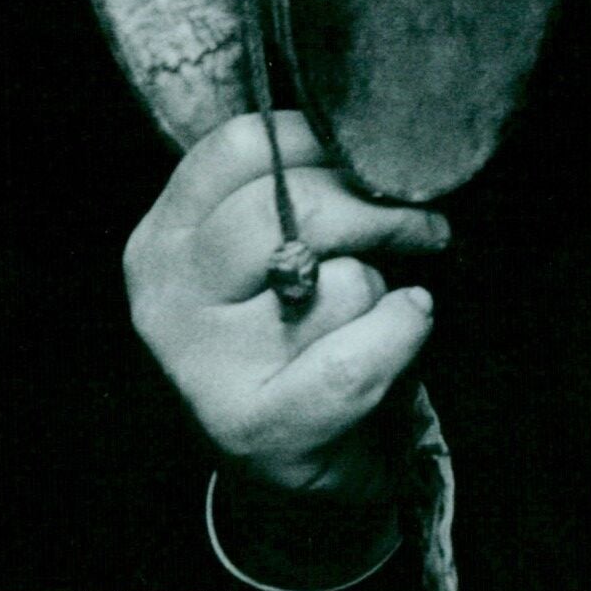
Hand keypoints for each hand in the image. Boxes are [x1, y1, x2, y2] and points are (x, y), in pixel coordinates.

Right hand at [123, 111, 449, 497]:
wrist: (296, 463)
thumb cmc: (298, 331)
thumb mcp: (276, 250)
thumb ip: (297, 188)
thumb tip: (369, 127)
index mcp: (166, 238)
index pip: (243, 145)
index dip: (324, 140)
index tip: (370, 160)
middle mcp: (168, 298)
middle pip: (295, 205)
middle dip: (381, 211)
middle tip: (424, 228)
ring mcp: (205, 366)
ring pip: (341, 279)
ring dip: (385, 289)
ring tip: (371, 315)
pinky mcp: (258, 427)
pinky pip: (362, 354)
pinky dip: (404, 334)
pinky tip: (402, 333)